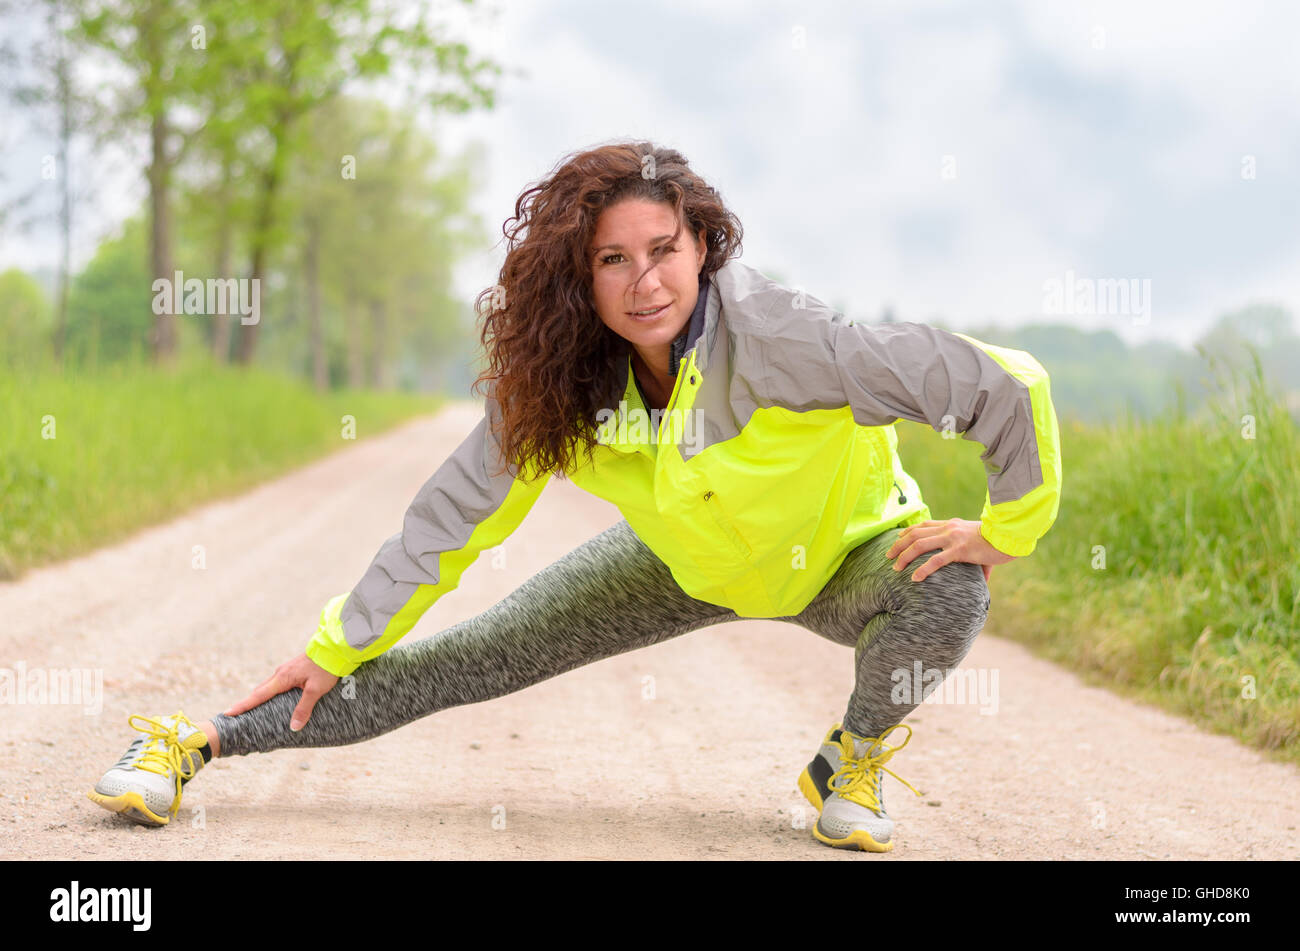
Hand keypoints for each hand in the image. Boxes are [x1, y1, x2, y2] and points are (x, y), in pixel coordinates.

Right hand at [224, 652, 339, 731]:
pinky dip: (269, 692)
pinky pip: (276, 683)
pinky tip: (273, 698)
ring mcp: (285, 670)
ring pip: (268, 686)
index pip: (258, 695)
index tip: (227, 713)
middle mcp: (280, 673)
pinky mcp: (292, 669)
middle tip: (234, 714)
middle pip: (259, 691)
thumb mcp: (316, 690)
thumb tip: (293, 727)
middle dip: (247, 703)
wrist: (334, 649)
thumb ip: (304, 708)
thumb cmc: (325, 668)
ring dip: (258, 697)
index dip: (243, 706)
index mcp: (282, 678)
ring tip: (250, 709)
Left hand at [886, 518, 1015, 583]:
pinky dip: (922, 569)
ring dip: (904, 556)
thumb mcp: (980, 543)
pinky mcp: (960, 550)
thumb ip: (977, 559)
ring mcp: (953, 539)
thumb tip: (983, 580)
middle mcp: (948, 529)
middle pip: (915, 534)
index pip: (924, 525)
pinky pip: (936, 560)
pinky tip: (914, 578)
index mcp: (951, 524)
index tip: (897, 538)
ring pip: (920, 545)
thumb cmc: (998, 541)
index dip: (908, 532)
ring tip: (896, 568)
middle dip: (898, 545)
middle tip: (888, 556)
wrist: (1010, 535)